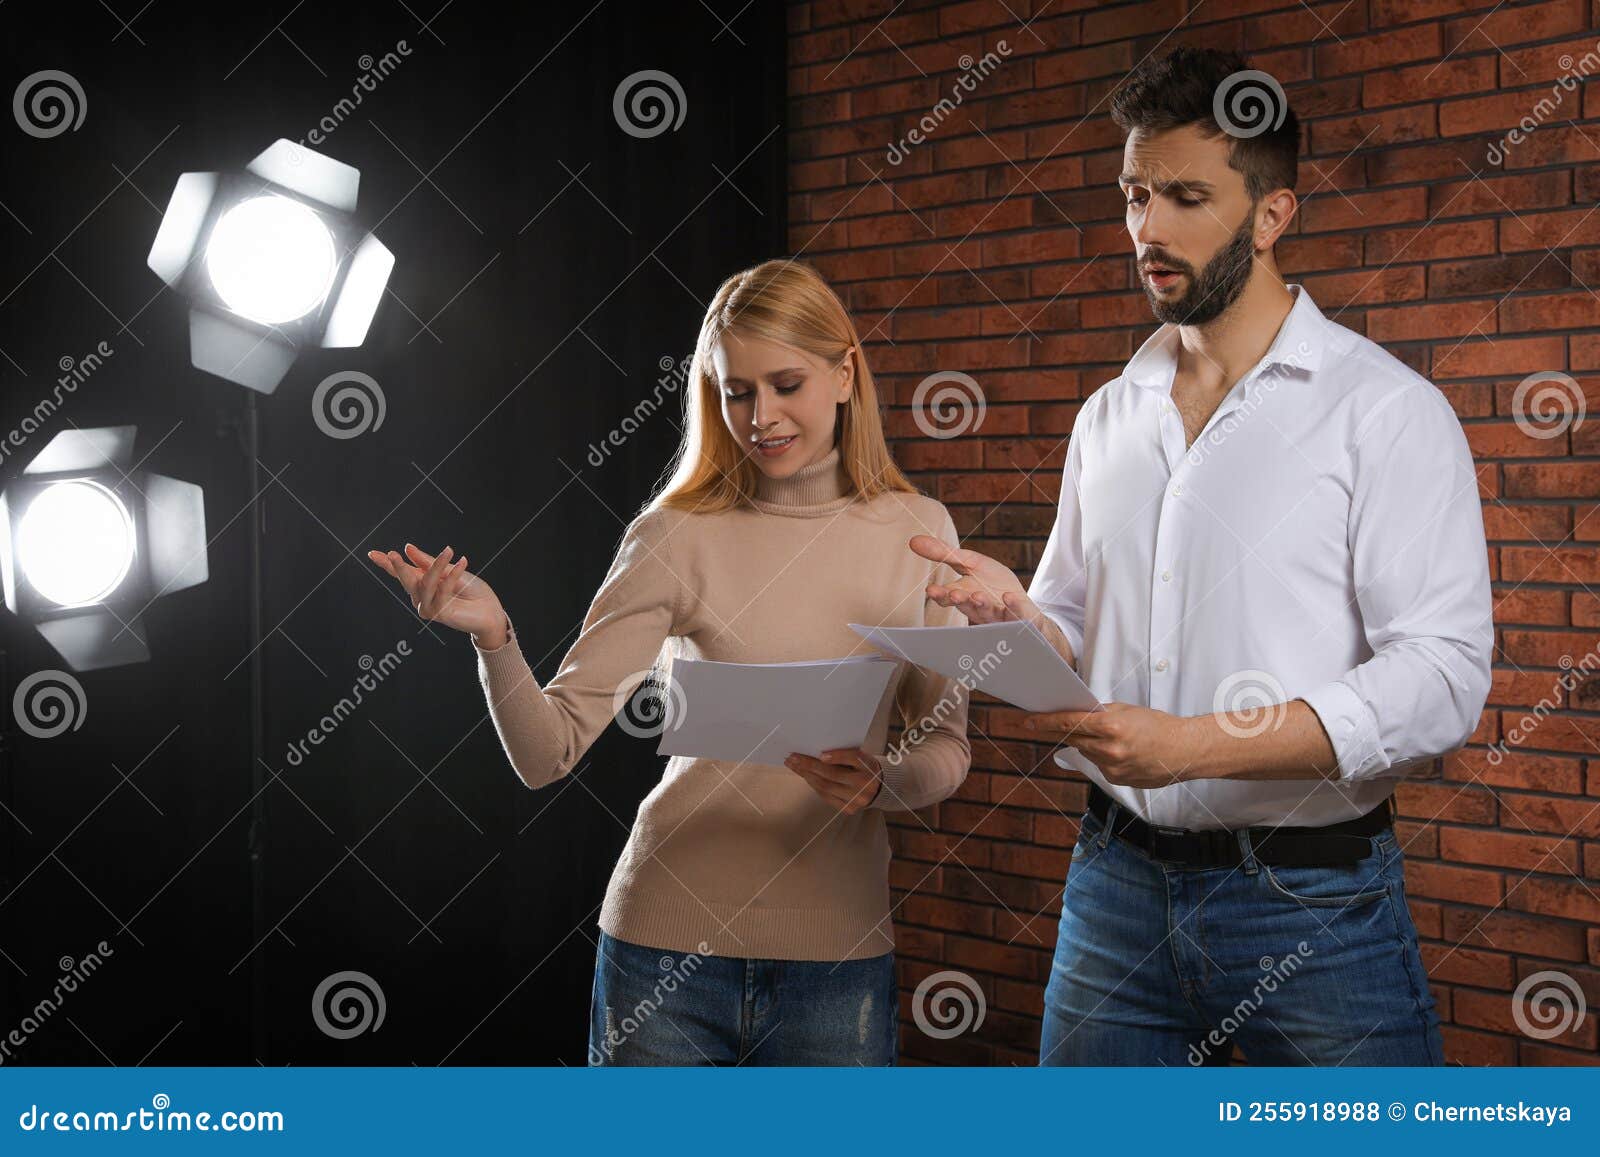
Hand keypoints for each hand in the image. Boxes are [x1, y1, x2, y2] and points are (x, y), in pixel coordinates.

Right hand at [366, 543, 507, 644]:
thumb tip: (408, 548)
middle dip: (399, 567)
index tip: (372, 553)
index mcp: (423, 585)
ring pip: (426, 584)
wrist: (491, 611)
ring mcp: (428, 607)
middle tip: (393, 554)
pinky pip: (442, 591)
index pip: (402, 573)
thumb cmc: (472, 591)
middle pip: (407, 580)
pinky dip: (453, 576)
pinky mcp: (440, 614)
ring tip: (449, 550)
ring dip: (437, 566)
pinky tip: (463, 563)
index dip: (387, 564)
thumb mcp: (450, 570)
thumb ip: (428, 562)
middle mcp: (422, 597)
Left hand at [783, 748, 881, 813]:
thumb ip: (844, 754)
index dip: (837, 756)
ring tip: (794, 766)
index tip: (821, 754)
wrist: (880, 788)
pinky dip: (814, 785)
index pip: (853, 758)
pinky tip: (805, 776)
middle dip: (810, 765)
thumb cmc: (865, 767)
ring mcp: (856, 800)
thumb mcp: (861, 756)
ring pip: (826, 787)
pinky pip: (826, 796)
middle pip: (833, 775)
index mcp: (869, 767)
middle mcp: (864, 785)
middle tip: (793, 757)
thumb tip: (819, 754)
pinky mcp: (849, 809)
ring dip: (807, 776)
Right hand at [908, 534, 1075, 664]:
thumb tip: (913, 540)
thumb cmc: (994, 585)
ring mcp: (1000, 614)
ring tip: (978, 595)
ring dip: (981, 603)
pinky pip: (1018, 614)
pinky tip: (1009, 597)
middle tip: (953, 595)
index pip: (948, 597)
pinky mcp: (1020, 617)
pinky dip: (1014, 606)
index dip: (940, 595)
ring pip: (988, 611)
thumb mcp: (970, 563)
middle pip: (966, 605)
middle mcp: (979, 608)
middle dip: (959, 600)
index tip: (931, 590)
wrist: (1024, 609)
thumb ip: (943, 553)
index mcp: (964, 596)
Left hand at [1023, 702, 1195, 788]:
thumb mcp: (1126, 711)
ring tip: (1104, 735)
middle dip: (1062, 731)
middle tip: (1048, 723)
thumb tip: (1075, 715)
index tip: (1028, 720)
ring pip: (1085, 753)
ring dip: (1086, 743)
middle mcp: (1108, 750)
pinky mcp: (1116, 781)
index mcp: (1110, 727)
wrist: (1184, 751)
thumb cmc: (1158, 726)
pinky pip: (1098, 765)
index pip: (1068, 723)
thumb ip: (1099, 715)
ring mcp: (1112, 768)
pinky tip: (1118, 751)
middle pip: (1072, 739)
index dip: (1045, 722)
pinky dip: (1101, 756)